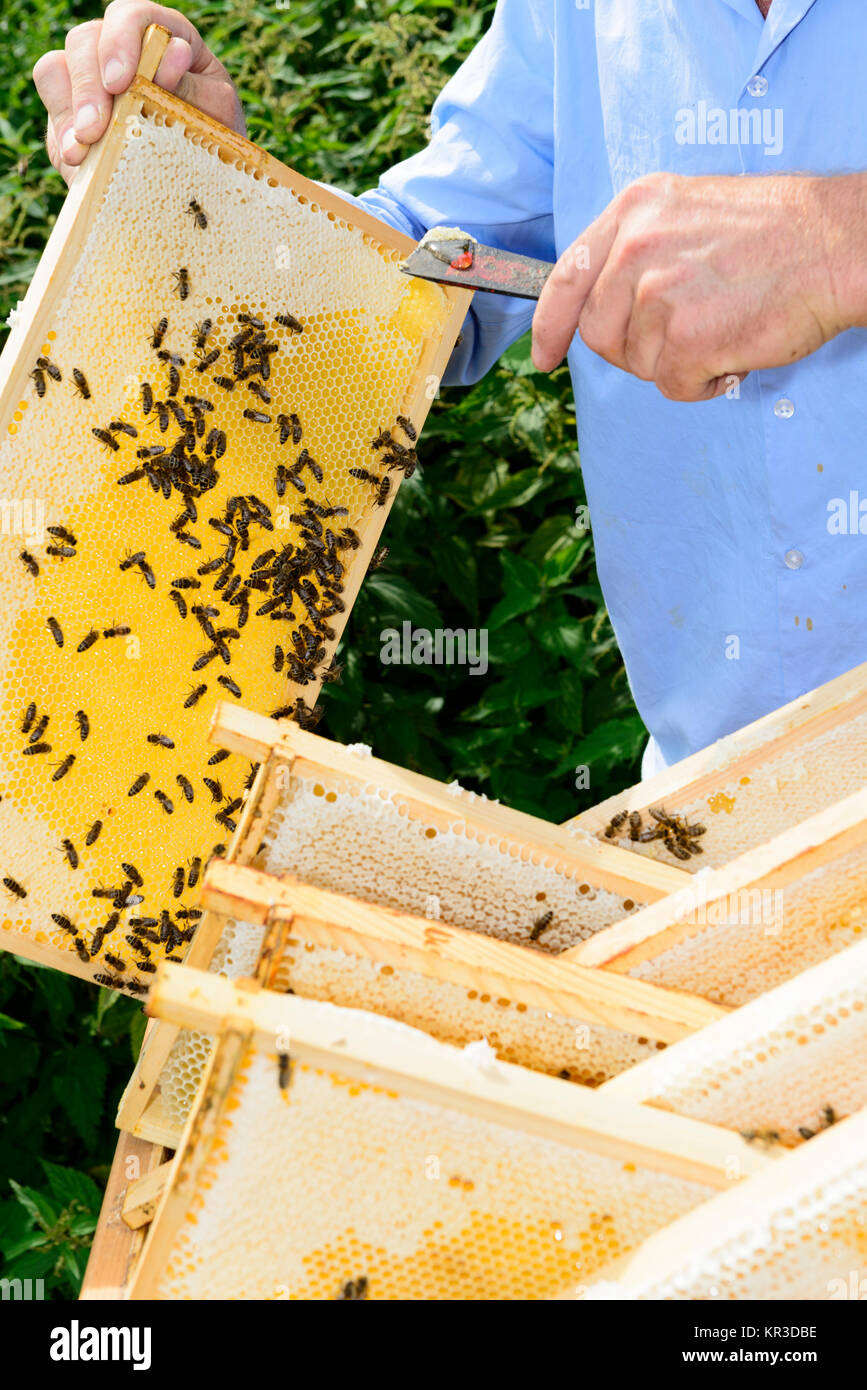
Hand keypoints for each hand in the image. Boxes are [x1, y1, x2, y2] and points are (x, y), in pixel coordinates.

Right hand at [33, 0, 245, 186]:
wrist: (200, 184)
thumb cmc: (214, 141)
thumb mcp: (216, 114)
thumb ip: (193, 86)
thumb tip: (172, 54)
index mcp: (162, 38)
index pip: (131, 18)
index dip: (120, 42)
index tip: (119, 82)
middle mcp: (120, 52)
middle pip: (85, 41)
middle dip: (88, 84)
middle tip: (96, 128)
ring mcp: (92, 83)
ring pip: (56, 69)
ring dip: (72, 109)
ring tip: (85, 146)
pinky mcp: (72, 118)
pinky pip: (53, 112)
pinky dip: (62, 133)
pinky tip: (77, 158)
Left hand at [531, 171, 861, 401]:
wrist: (835, 244)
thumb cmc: (776, 232)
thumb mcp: (690, 211)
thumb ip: (640, 250)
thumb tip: (608, 304)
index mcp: (633, 210)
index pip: (566, 278)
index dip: (549, 325)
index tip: (545, 355)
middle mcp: (635, 249)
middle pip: (599, 333)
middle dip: (634, 348)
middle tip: (682, 335)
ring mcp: (657, 295)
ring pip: (638, 363)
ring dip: (677, 362)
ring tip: (721, 326)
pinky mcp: (683, 340)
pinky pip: (673, 386)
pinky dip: (704, 381)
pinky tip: (732, 349)